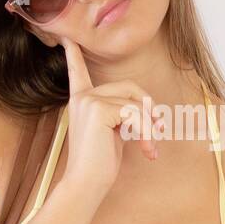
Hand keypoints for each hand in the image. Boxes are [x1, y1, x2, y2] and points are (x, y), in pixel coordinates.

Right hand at [58, 35, 163, 195]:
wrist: (86, 184)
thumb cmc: (100, 165)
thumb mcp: (113, 133)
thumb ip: (121, 114)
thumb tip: (147, 109)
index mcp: (82, 101)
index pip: (78, 72)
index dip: (74, 55)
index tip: (66, 38)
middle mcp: (82, 97)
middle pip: (129, 87)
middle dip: (148, 109)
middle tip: (158, 130)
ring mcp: (89, 101)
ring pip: (135, 104)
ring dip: (149, 127)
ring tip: (150, 148)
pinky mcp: (98, 109)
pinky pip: (135, 114)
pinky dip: (146, 132)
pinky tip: (146, 151)